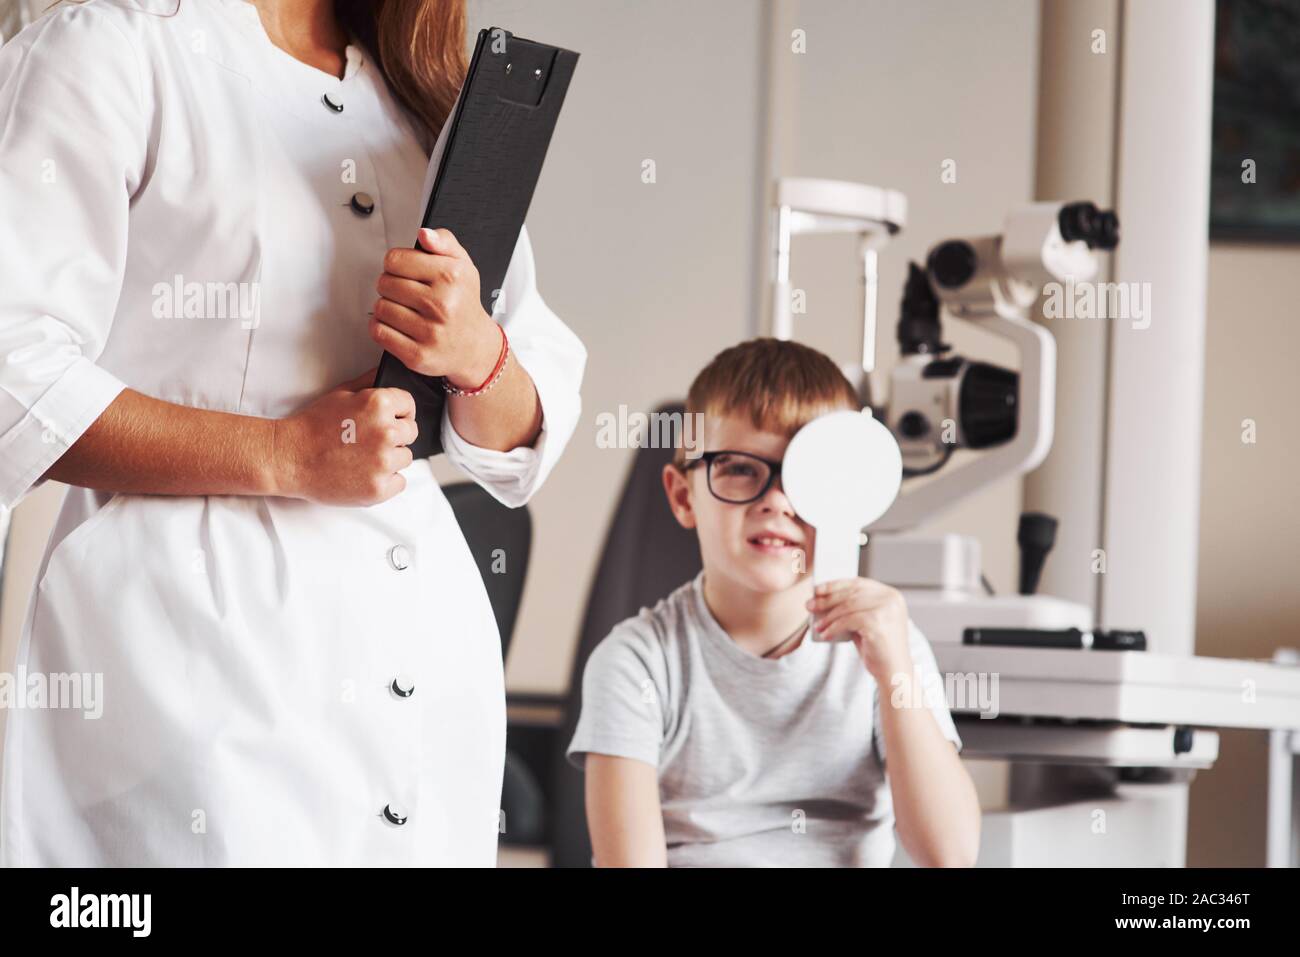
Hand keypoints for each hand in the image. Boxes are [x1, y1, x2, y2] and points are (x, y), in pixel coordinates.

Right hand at [272, 367, 416, 505]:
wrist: (289, 458)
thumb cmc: (312, 425)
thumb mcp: (341, 393)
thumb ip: (370, 382)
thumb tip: (389, 372)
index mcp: (379, 404)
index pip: (409, 405)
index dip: (398, 412)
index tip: (388, 419)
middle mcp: (386, 432)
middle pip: (410, 433)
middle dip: (394, 435)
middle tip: (369, 440)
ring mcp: (384, 462)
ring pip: (405, 458)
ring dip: (389, 459)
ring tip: (362, 458)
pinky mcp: (379, 488)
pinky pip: (399, 482)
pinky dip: (385, 481)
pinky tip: (363, 474)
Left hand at [369, 227, 501, 387]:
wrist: (475, 347)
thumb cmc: (463, 304)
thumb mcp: (463, 265)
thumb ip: (444, 242)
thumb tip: (424, 234)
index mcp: (451, 277)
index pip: (395, 260)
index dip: (396, 264)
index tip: (405, 271)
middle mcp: (442, 304)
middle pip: (385, 283)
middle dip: (391, 286)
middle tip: (406, 293)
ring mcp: (429, 332)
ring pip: (381, 308)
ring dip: (387, 308)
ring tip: (404, 310)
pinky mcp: (418, 355)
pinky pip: (380, 332)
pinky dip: (381, 328)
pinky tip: (396, 326)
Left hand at [806, 577, 912, 682]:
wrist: (893, 672)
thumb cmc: (878, 648)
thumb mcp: (866, 622)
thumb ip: (852, 609)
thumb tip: (822, 599)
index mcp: (891, 595)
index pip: (858, 583)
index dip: (836, 584)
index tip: (817, 589)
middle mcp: (891, 599)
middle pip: (851, 593)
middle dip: (827, 599)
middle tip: (809, 605)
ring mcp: (886, 610)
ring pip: (847, 607)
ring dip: (828, 616)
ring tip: (817, 625)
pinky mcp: (877, 623)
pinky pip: (847, 621)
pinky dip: (833, 628)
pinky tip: (824, 634)